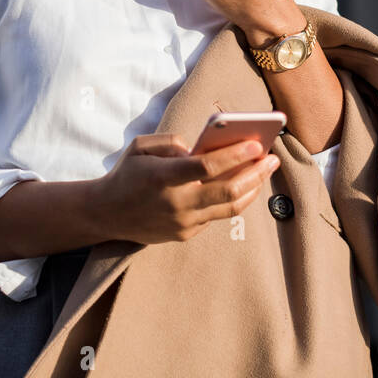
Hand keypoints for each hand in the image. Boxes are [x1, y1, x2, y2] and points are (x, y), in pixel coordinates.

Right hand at [93, 133, 280, 244]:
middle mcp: (176, 203)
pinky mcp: (186, 235)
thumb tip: (201, 148)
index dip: (235, 155)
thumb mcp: (141, 147)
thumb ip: (172, 142)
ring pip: (229, 208)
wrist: (106, 214)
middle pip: (227, 191)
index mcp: (164, 177)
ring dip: (252, 189)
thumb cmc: (127, 173)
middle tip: (272, 158)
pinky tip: (245, 185)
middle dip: (255, 173)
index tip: (256, 143)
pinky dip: (234, 199)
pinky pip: (216, 216)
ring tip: (265, 171)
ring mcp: (183, 223)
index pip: (207, 166)